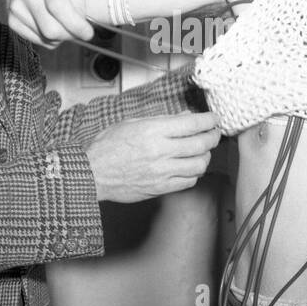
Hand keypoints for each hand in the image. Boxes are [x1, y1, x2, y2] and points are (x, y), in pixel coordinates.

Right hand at [0, 0, 92, 47]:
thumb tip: (79, 21)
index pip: (58, 6)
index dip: (75, 24)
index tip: (88, 33)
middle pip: (50, 28)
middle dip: (70, 34)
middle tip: (78, 29)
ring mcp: (15, 5)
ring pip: (44, 37)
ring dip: (60, 36)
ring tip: (64, 22)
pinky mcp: (11, 18)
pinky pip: (35, 39)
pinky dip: (47, 38)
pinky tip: (52, 24)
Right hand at [85, 112, 221, 202]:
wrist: (92, 174)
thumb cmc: (107, 147)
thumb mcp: (132, 124)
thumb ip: (161, 120)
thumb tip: (185, 117)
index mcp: (153, 131)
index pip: (192, 123)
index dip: (209, 120)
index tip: (214, 119)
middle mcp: (161, 151)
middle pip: (201, 144)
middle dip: (213, 137)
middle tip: (214, 134)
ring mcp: (162, 172)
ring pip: (199, 165)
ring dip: (205, 156)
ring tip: (201, 152)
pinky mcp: (161, 188)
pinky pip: (189, 181)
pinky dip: (194, 173)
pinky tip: (189, 167)